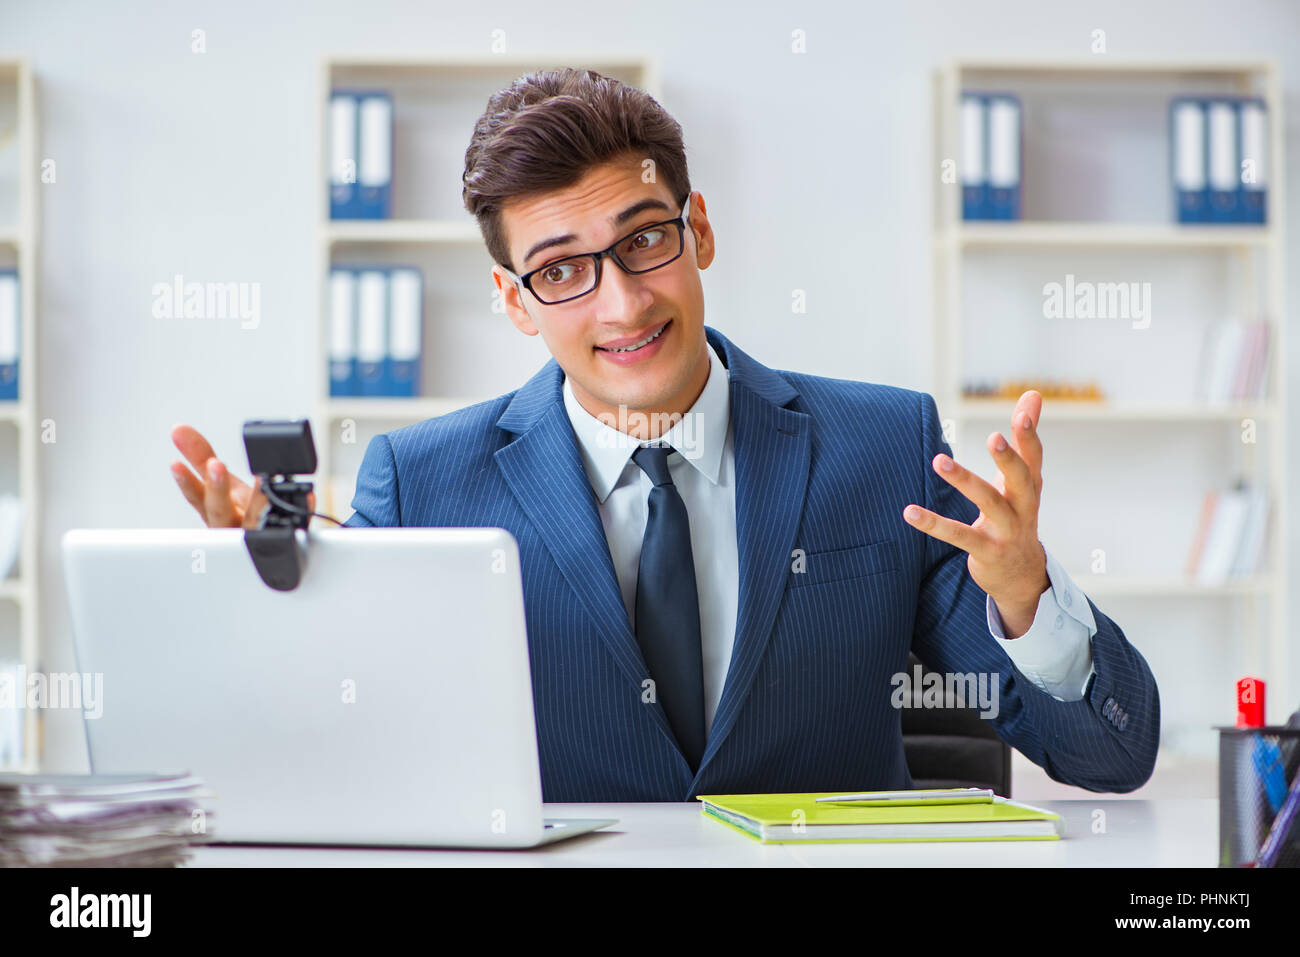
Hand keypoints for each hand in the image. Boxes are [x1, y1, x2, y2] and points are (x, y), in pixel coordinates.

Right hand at [170, 424, 314, 529]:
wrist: (276, 540)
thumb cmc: (246, 514)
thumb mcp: (223, 485)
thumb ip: (203, 458)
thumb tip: (180, 429)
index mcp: (216, 513)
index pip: (196, 497)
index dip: (186, 482)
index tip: (176, 464)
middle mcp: (233, 527)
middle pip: (219, 512)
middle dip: (216, 488)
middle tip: (215, 465)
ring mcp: (257, 536)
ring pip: (254, 523)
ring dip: (257, 500)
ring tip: (262, 478)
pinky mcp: (284, 540)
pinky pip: (292, 527)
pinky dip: (299, 510)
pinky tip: (306, 495)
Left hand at [902, 391, 1048, 637]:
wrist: (1022, 576)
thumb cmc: (1017, 515)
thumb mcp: (1022, 479)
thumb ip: (1023, 438)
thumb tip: (1032, 394)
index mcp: (1030, 488)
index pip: (1034, 458)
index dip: (1029, 436)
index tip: (1023, 413)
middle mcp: (1023, 508)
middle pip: (1020, 480)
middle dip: (1008, 459)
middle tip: (993, 437)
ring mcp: (1007, 531)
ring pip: (988, 503)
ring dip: (965, 481)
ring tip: (939, 460)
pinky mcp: (986, 551)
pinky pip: (958, 535)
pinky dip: (934, 524)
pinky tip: (910, 511)